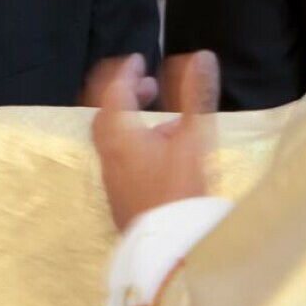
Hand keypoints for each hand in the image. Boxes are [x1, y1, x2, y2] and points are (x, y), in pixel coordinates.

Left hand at [91, 53, 217, 230]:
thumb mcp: (192, 138)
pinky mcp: (119, 197)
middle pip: (105, 114)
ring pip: (113, 138)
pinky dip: (134, 144)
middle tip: (149, 86)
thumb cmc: (179, 190)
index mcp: (119, 135)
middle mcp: (108, 154)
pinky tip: (164, 156)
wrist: (170, 248)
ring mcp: (111, 178)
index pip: (113, 91)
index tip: (138, 60)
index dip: (124, 72)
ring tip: (166, 122)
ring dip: (131, 121)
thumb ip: (195, 95)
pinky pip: (120, 159)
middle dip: (124, 94)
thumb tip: (200, 57)